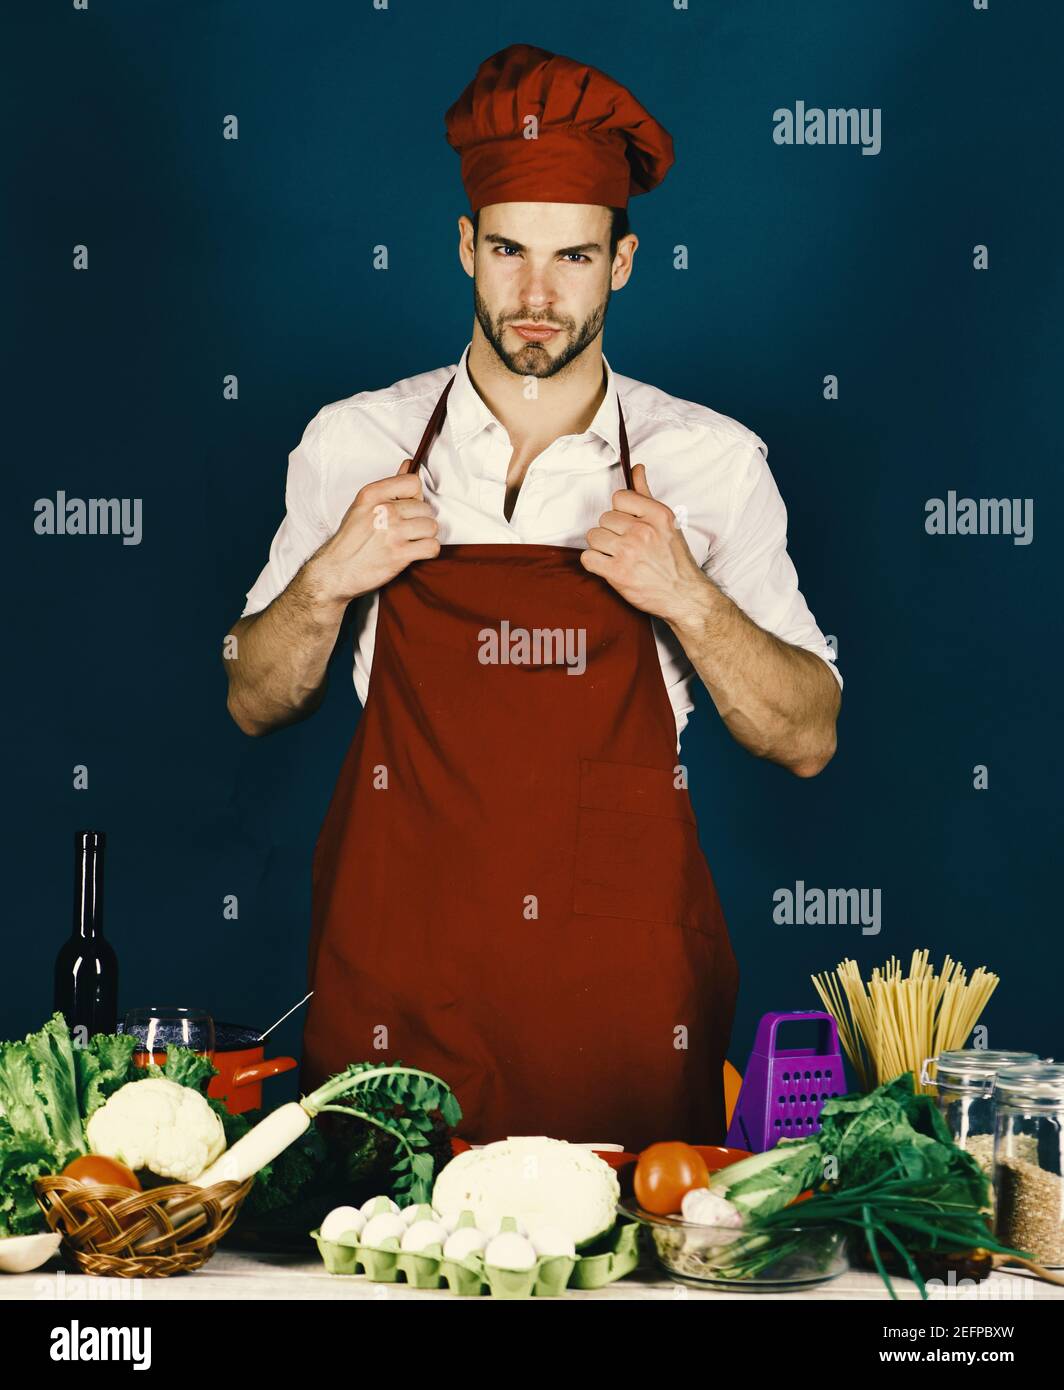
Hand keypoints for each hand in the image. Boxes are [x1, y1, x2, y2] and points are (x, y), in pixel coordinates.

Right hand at [308, 458, 440, 605]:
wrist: (335, 571)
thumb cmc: (350, 539)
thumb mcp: (364, 506)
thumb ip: (390, 486)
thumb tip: (410, 463)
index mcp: (373, 493)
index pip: (413, 482)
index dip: (415, 496)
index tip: (407, 508)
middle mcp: (384, 510)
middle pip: (426, 507)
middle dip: (419, 520)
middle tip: (406, 530)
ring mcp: (393, 532)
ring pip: (432, 527)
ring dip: (425, 536)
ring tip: (410, 542)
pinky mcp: (400, 554)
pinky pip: (432, 547)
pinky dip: (428, 551)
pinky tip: (416, 552)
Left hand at [580, 464, 706, 624]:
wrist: (683, 595)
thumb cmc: (674, 559)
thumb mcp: (667, 522)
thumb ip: (646, 494)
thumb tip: (636, 468)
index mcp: (657, 514)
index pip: (619, 497)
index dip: (621, 512)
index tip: (629, 525)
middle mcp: (643, 530)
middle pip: (604, 518)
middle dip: (611, 531)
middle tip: (624, 545)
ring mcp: (629, 552)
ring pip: (593, 536)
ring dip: (601, 547)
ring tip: (615, 555)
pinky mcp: (617, 573)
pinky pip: (588, 558)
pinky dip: (594, 563)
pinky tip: (607, 566)